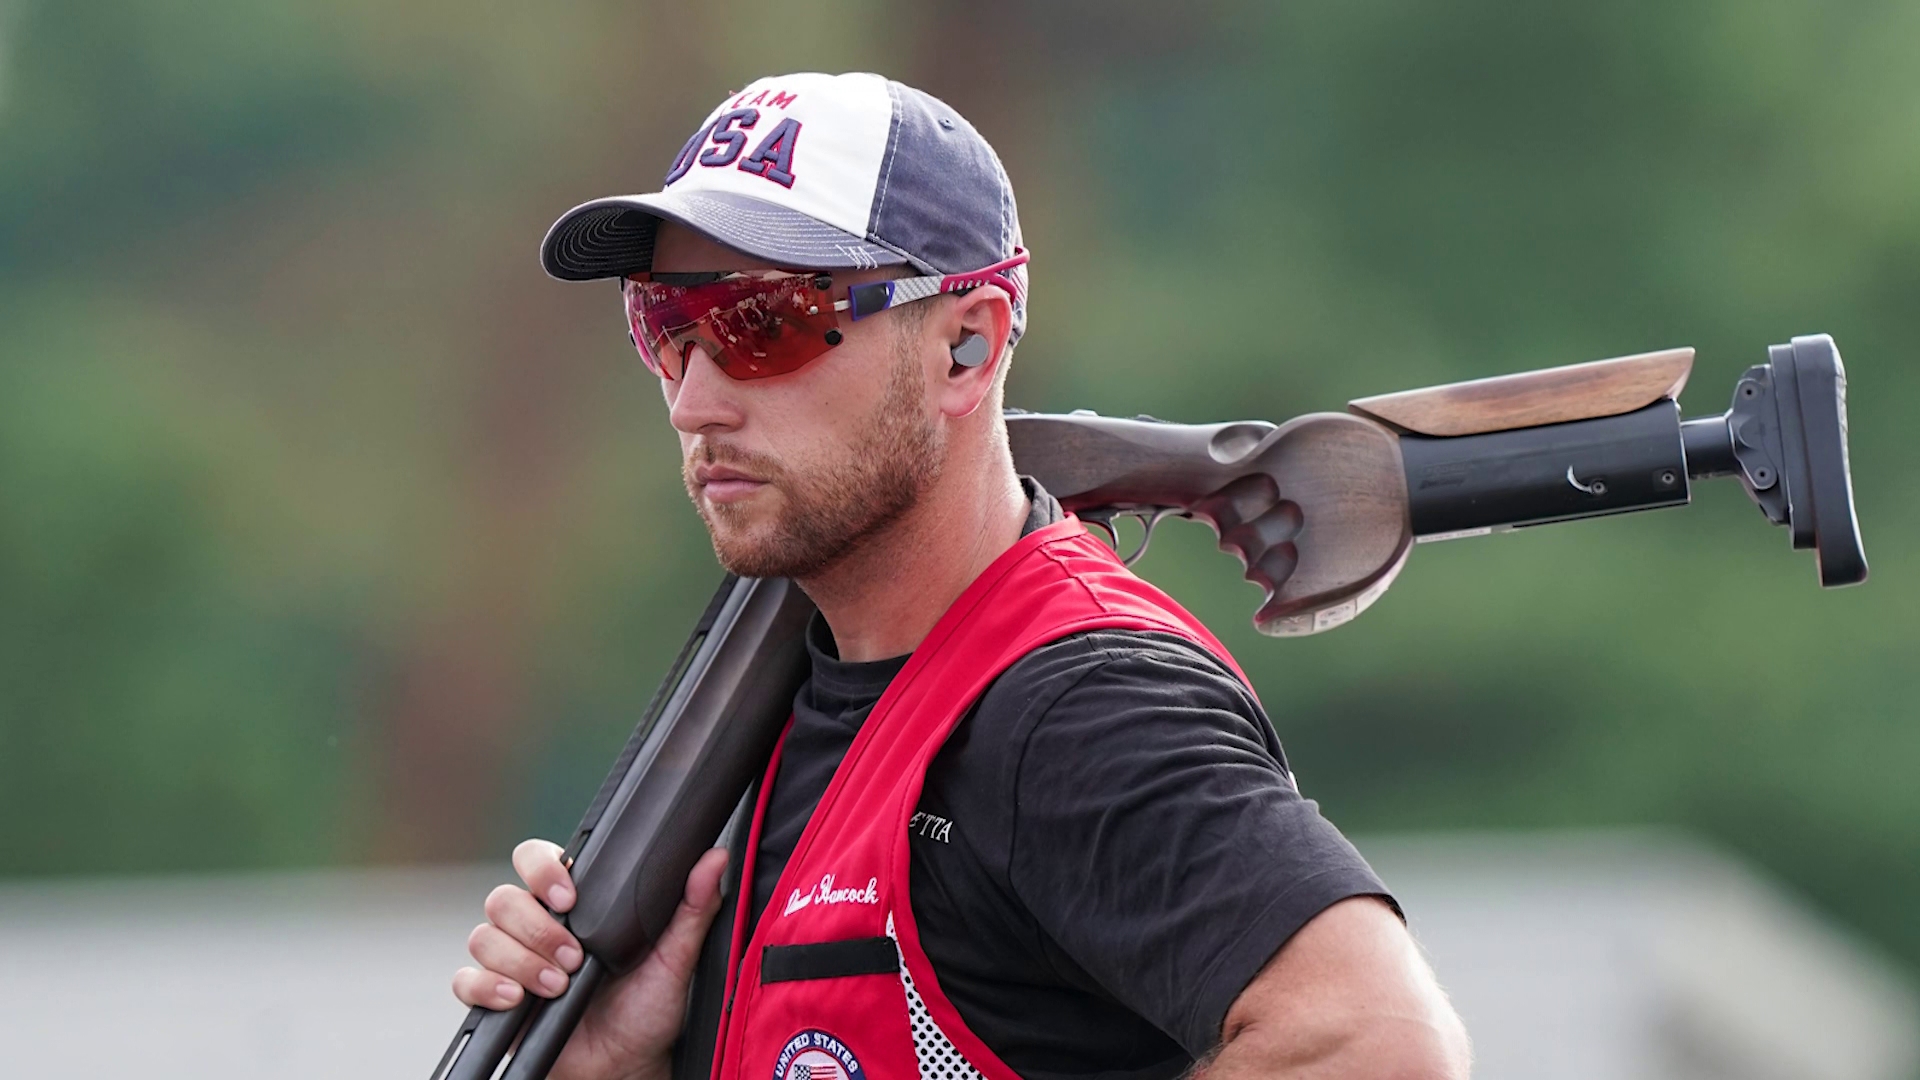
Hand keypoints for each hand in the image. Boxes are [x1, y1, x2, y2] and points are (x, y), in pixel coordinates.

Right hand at [453, 839, 731, 1079]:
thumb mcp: (675, 959)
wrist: (625, 1067)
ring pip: (483, 936)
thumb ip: (691, 909)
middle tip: (574, 956)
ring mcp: (512, 962)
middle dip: (537, 928)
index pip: (537, 861)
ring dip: (520, 960)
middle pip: (503, 898)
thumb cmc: (647, 1012)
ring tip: (558, 985)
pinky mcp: (494, 999)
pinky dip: (487, 988)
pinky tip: (519, 999)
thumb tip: (714, 859)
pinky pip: (466, 981)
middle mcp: (536, 927)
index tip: (569, 897)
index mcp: (575, 907)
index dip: (542, 868)